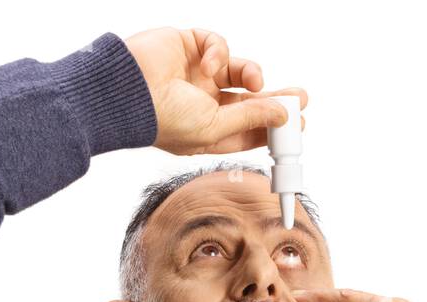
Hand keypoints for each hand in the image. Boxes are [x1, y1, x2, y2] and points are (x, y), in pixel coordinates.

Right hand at [124, 27, 306, 155]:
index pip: (246, 130)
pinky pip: (216, 45)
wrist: (126, 90)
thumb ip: (250, 119)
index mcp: (205, 131)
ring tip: (254, 80)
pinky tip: (209, 63)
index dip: (272, 127)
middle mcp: (202, 104)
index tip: (297, 124)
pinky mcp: (189, 47)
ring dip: (251, 74)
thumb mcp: (213, 128)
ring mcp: (195, 75)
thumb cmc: (162, 119)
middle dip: (274, 98)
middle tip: (300, 96)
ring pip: (237, 71)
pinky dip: (218, 51)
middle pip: (248, 101)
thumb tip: (283, 114)